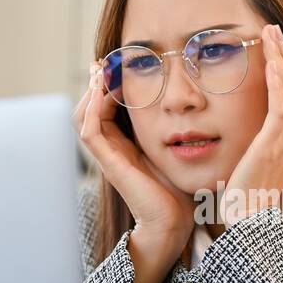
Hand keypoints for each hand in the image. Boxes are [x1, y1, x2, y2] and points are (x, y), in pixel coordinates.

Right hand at [74, 62, 193, 282]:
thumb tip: (200, 105)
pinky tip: (103, 88)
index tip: (121, 62)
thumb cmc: (180, 192)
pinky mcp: (108, 163)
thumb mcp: (179, 152)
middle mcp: (112, 149)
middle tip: (107, 59)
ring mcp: (107, 156)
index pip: (107, 106)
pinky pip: (89, 130)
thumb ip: (181, 131)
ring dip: (91, 90)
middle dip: (96, 81)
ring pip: (83, 114)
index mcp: (125, 145)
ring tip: (102, 69)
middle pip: (90, 106)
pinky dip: (93, 107)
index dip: (110, 83)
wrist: (174, 223)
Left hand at [219, 25, 282, 227]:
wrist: (249, 219)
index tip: (280, 44)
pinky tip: (269, 62)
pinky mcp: (274, 145)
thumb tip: (262, 117)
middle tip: (273, 30)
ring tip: (269, 35)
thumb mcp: (265, 157)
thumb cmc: (251, 191)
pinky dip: (278, 80)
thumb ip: (269, 135)